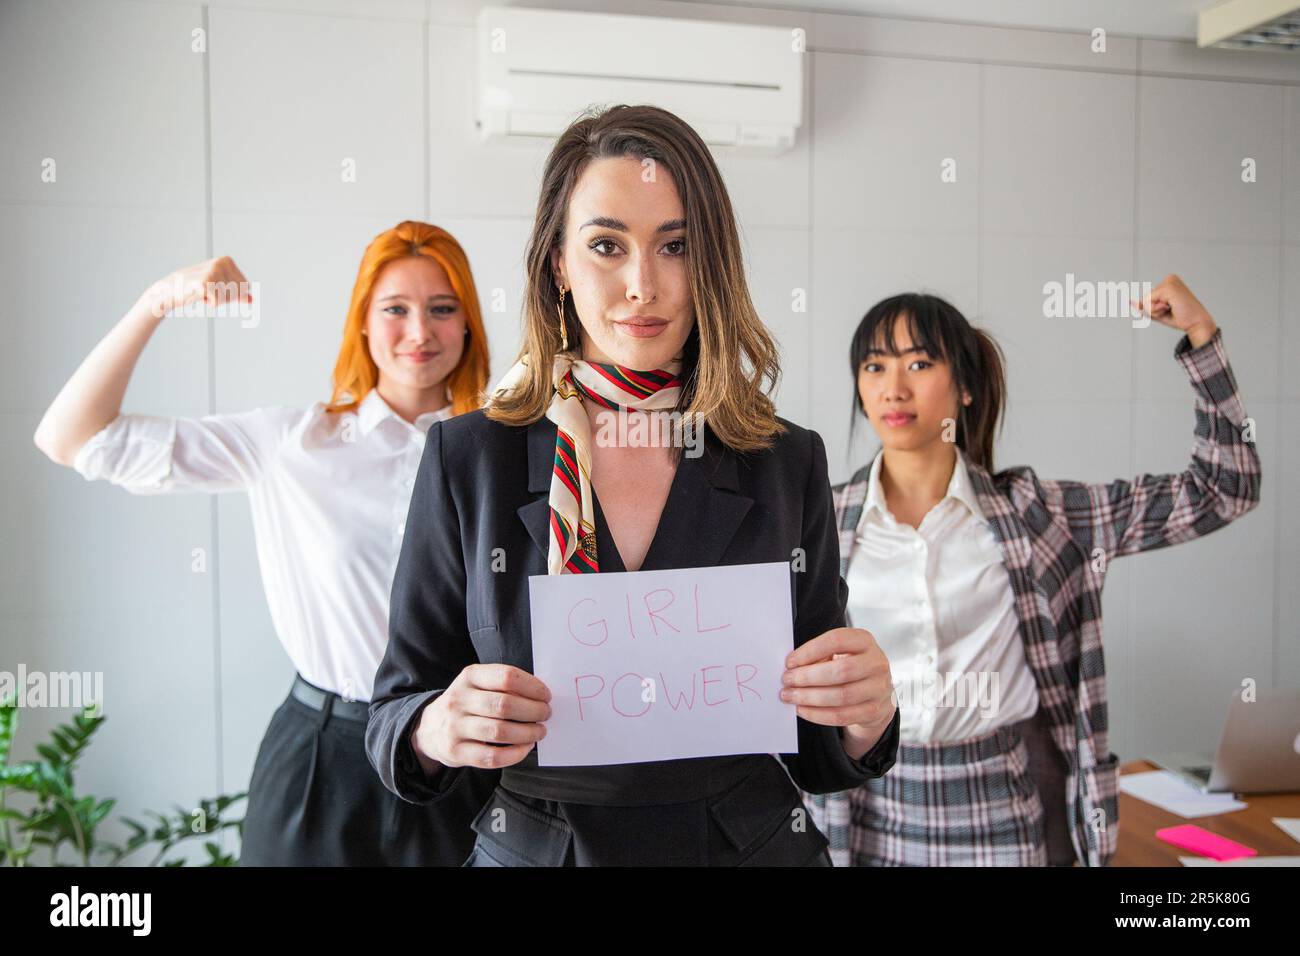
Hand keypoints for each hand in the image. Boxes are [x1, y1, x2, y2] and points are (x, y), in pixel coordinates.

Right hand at [135, 255, 252, 319]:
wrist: (170, 290)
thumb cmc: (194, 288)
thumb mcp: (218, 287)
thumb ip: (236, 291)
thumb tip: (251, 300)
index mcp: (227, 260)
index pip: (246, 286)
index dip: (234, 293)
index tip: (217, 288)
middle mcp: (221, 263)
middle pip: (240, 292)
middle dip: (226, 297)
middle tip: (209, 291)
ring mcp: (214, 272)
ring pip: (230, 298)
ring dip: (217, 300)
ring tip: (202, 292)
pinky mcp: (205, 283)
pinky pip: (218, 301)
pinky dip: (210, 303)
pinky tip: (199, 295)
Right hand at [411, 663, 551, 771]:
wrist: (430, 729)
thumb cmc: (466, 704)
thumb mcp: (477, 684)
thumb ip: (504, 686)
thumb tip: (541, 696)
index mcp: (469, 676)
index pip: (506, 676)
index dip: (532, 687)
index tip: (546, 696)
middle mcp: (459, 699)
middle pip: (505, 704)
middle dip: (533, 710)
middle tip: (545, 714)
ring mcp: (455, 726)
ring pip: (500, 731)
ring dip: (528, 733)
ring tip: (539, 731)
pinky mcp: (456, 752)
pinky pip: (492, 756)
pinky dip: (515, 753)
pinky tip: (525, 747)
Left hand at [781, 627, 896, 760]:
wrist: (875, 692)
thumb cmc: (849, 667)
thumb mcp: (838, 653)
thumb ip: (818, 656)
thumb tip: (791, 667)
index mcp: (864, 641)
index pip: (836, 641)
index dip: (810, 651)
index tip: (790, 662)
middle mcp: (876, 663)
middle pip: (841, 671)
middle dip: (808, 677)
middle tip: (787, 681)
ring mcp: (879, 688)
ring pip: (842, 696)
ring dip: (810, 697)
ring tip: (790, 696)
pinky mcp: (874, 710)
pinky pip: (842, 716)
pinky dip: (818, 714)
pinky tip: (802, 710)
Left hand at [1131, 273, 1216, 347]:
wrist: (1196, 323)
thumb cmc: (1180, 317)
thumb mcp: (1158, 312)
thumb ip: (1144, 307)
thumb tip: (1129, 303)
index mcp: (1169, 282)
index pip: (1147, 297)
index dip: (1154, 308)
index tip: (1170, 309)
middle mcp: (1169, 279)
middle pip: (1145, 298)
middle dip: (1154, 309)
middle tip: (1172, 310)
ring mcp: (1169, 282)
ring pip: (1146, 300)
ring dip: (1156, 310)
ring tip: (1172, 309)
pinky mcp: (1169, 288)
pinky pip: (1149, 302)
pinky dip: (1157, 310)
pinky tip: (1171, 307)